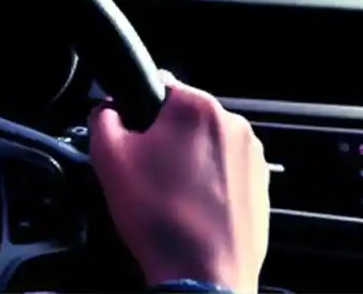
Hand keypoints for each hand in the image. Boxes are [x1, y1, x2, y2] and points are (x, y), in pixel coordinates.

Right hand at [89, 71, 269, 291]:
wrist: (203, 275)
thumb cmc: (161, 219)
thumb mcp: (109, 159)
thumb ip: (102, 119)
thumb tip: (108, 111)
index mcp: (197, 106)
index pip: (159, 87)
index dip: (137, 115)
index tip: (131, 141)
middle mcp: (233, 124)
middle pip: (184, 119)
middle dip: (163, 140)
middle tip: (146, 175)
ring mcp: (252, 155)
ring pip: (205, 146)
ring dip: (187, 163)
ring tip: (170, 198)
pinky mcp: (261, 184)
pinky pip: (225, 172)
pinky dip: (208, 185)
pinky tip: (191, 210)